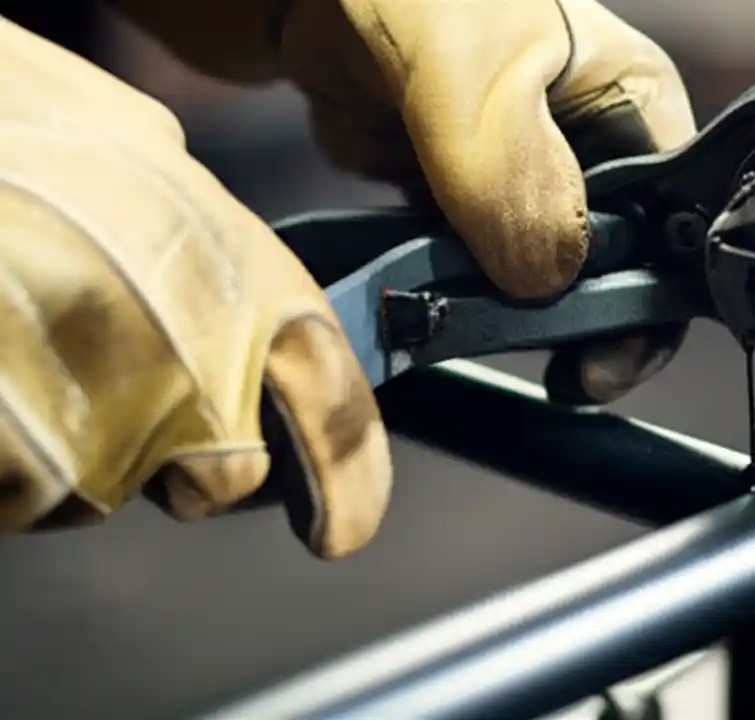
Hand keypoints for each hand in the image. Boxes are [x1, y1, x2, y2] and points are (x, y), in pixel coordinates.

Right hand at [0, 17, 391, 557]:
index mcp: (252, 289)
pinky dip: (10, 456)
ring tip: (25, 350)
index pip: (340, 424)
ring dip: (76, 446)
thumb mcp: (138, 151)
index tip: (337, 528)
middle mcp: (201, 375)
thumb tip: (217, 252)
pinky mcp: (24, 470)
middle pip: (219, 482)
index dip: (350, 491)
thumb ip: (200, 227)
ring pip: (108, 488)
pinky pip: (26, 493)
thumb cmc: (17, 141)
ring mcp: (108, 434)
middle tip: (119, 390)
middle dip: (180, 458)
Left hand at [114, 0, 699, 402]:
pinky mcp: (473, 221)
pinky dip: (462, 307)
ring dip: (520, 322)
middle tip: (568, 373)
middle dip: (592, 321)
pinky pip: (482, 286)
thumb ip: (517, 172)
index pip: (682, 220)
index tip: (614, 345)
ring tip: (488, 336)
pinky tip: (445, 317)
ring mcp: (532, 194)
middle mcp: (597, 159)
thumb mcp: (479, 69)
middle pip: (622, 270)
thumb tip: (544, 278)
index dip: (658, 288)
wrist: (311, 5)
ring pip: (549, 290)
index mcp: (636, 109)